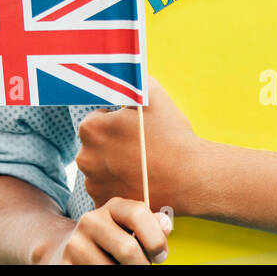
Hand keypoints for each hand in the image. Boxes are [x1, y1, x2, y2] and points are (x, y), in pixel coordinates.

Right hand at [34, 197, 172, 264]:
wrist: (70, 250)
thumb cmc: (113, 242)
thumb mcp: (131, 228)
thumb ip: (151, 227)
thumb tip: (165, 224)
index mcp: (112, 207)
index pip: (138, 214)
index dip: (156, 239)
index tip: (160, 256)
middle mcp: (90, 220)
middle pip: (127, 249)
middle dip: (142, 265)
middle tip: (142, 267)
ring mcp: (75, 244)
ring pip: (112, 269)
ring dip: (123, 273)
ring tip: (119, 267)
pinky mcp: (65, 264)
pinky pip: (96, 275)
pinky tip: (105, 268)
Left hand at [75, 76, 201, 213]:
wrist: (191, 177)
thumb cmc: (171, 135)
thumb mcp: (152, 94)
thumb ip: (130, 80)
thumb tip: (120, 70)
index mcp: (91, 129)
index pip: (96, 121)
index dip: (115, 122)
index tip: (133, 130)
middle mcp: (85, 158)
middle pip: (94, 147)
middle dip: (110, 146)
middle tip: (138, 150)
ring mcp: (94, 185)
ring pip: (99, 171)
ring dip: (113, 168)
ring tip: (140, 168)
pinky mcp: (105, 205)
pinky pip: (106, 192)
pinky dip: (117, 189)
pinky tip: (137, 184)